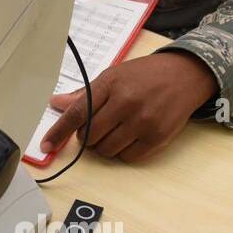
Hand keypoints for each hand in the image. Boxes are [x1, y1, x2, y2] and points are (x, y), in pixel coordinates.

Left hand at [39, 51, 217, 163]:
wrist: (185, 74)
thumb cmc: (145, 75)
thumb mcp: (113, 76)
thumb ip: (84, 94)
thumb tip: (56, 103)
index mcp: (110, 84)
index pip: (77, 113)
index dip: (59, 132)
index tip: (46, 145)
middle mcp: (126, 102)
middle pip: (89, 136)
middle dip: (87, 137)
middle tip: (97, 127)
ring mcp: (143, 121)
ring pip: (107, 150)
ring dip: (105, 146)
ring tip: (117, 130)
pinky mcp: (158, 136)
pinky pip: (128, 157)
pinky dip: (124, 152)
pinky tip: (131, 136)